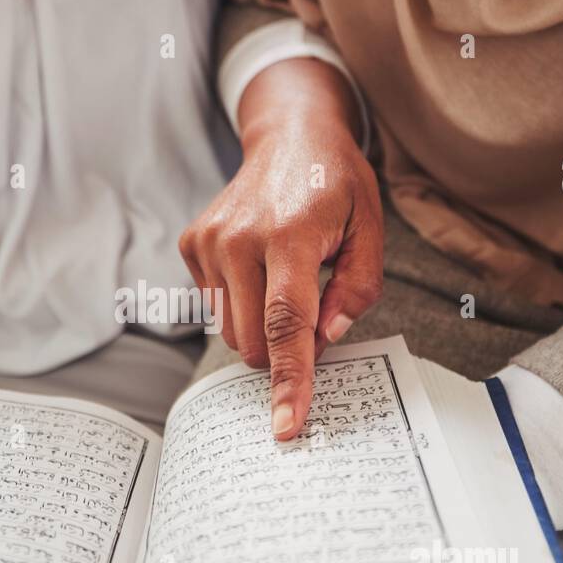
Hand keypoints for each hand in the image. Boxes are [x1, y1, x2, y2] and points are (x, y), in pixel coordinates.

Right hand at [179, 58, 383, 439]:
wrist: (290, 136)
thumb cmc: (336, 185)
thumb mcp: (370, 230)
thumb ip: (356, 290)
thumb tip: (325, 338)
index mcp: (289, 236)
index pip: (286, 325)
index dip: (290, 381)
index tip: (286, 426)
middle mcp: (239, 239)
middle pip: (254, 342)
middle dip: (285, 351)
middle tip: (315, 314)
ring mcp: (209, 241)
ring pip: (232, 332)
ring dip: (262, 327)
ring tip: (285, 277)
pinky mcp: (192, 244)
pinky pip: (217, 308)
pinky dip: (243, 303)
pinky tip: (260, 265)